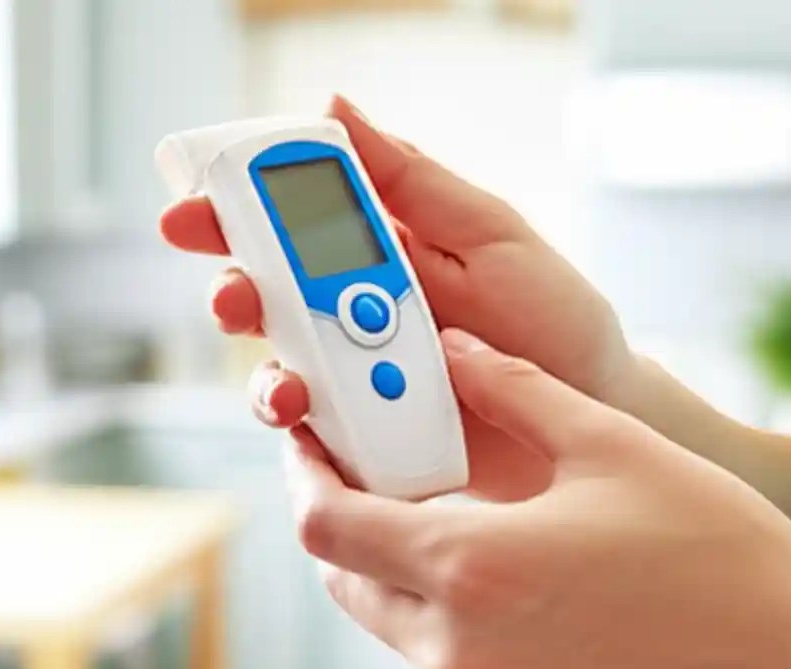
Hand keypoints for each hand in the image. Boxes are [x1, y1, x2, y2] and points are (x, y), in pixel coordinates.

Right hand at [159, 96, 630, 500]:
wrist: (593, 413)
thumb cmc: (551, 317)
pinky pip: (310, 436)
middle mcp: (349, 310)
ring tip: (294, 388)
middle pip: (260, 296)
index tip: (196, 204)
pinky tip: (322, 428)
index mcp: (374, 248)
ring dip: (266, 375)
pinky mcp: (362, 437)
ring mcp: (353, 377)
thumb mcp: (488, 234)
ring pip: (273, 370)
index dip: (230, 209)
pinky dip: (304, 432)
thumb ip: (411, 180)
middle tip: (237, 295)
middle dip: (230, 290)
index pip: (284, 220)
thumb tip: (335, 109)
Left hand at [287, 328, 790, 668]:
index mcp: (469, 568)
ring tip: (438, 511)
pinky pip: (443, 659)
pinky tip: (496, 575)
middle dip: (340, 520)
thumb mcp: (612, 449)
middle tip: (366, 470)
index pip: (327, 527)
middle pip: (345, 579)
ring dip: (392, 565)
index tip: (312, 440)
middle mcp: (459, 648)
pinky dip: (441, 611)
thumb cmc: (717, 556)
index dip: (303, 477)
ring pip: (391, 623)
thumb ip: (517, 392)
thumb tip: (459, 351)